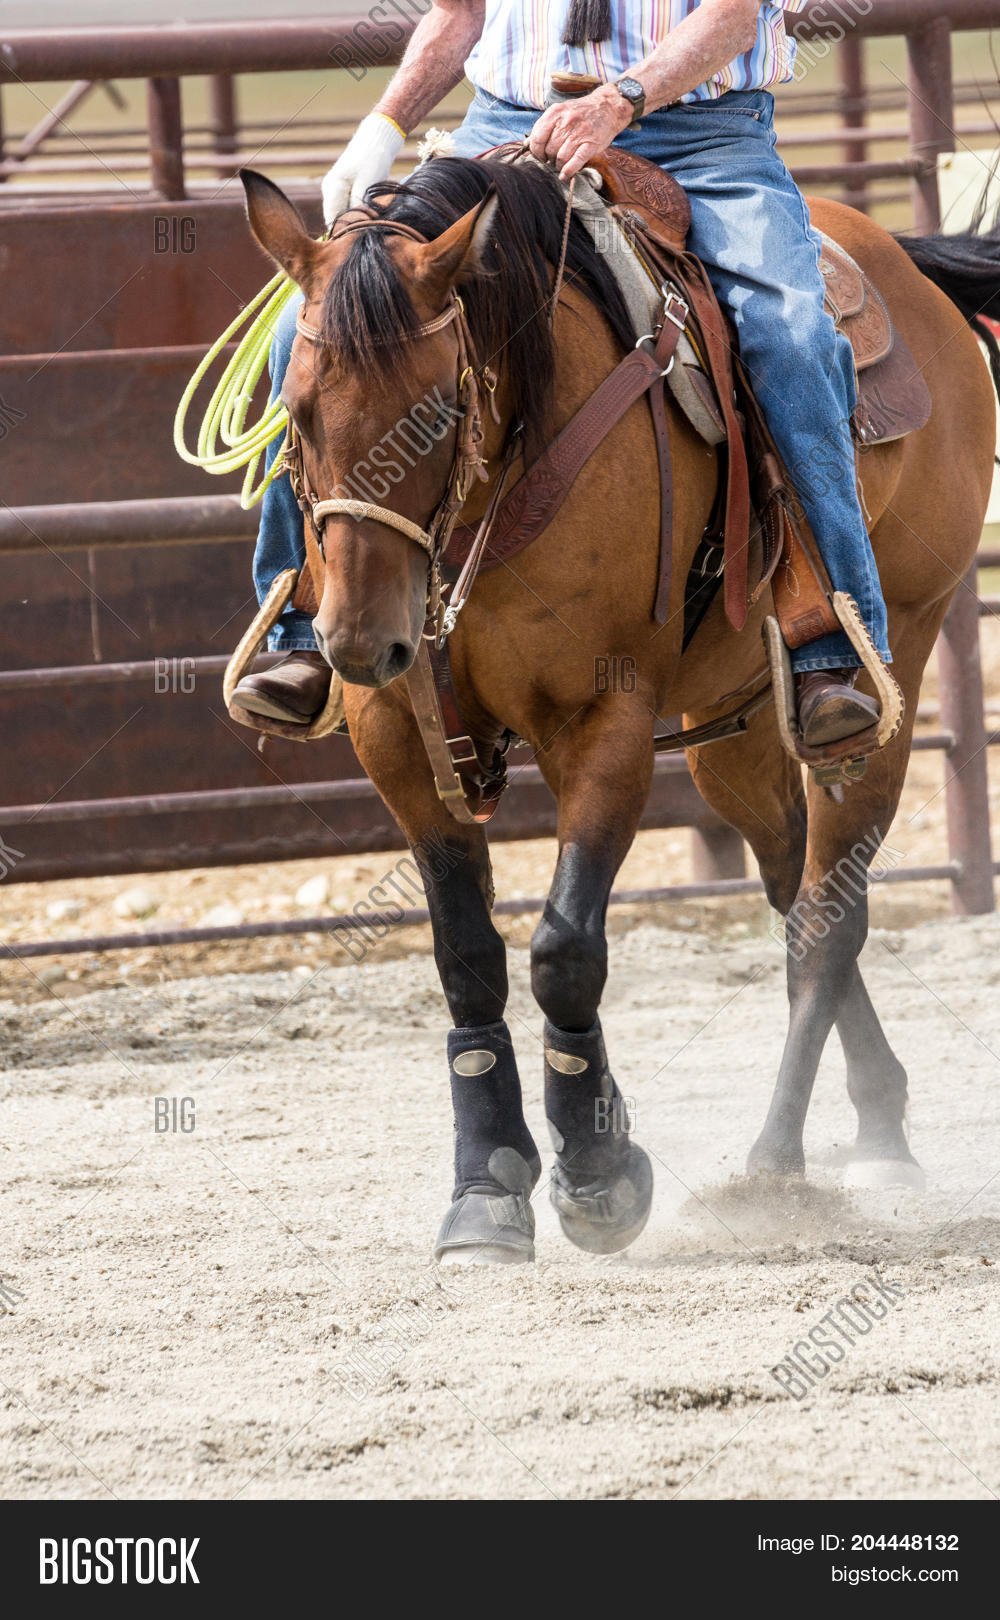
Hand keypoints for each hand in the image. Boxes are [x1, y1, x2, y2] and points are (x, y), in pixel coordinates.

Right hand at [320, 111, 405, 226]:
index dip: (345, 233)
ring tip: (371, 217)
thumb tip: (356, 227)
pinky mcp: (341, 189)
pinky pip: (347, 207)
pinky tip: (369, 208)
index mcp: (332, 187)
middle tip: (369, 230)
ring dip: (355, 219)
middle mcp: (329, 189)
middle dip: (350, 226)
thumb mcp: (367, 185)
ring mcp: (333, 189)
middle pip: (336, 219)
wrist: (376, 140)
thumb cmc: (374, 159)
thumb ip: (359, 207)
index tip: (362, 237)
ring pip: (342, 214)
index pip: (332, 221)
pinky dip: (357, 212)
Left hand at [527, 85, 633, 181]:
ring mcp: (579, 133)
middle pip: (549, 149)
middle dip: (549, 158)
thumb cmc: (581, 112)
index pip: (537, 137)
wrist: (608, 107)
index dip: (536, 151)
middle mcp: (566, 122)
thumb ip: (544, 127)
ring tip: (561, 164)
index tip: (540, 156)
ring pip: (560, 157)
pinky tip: (565, 175)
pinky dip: (568, 171)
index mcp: (555, 113)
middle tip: (553, 159)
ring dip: (559, 165)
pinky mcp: (591, 144)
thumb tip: (526, 144)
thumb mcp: (560, 113)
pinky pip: (575, 162)